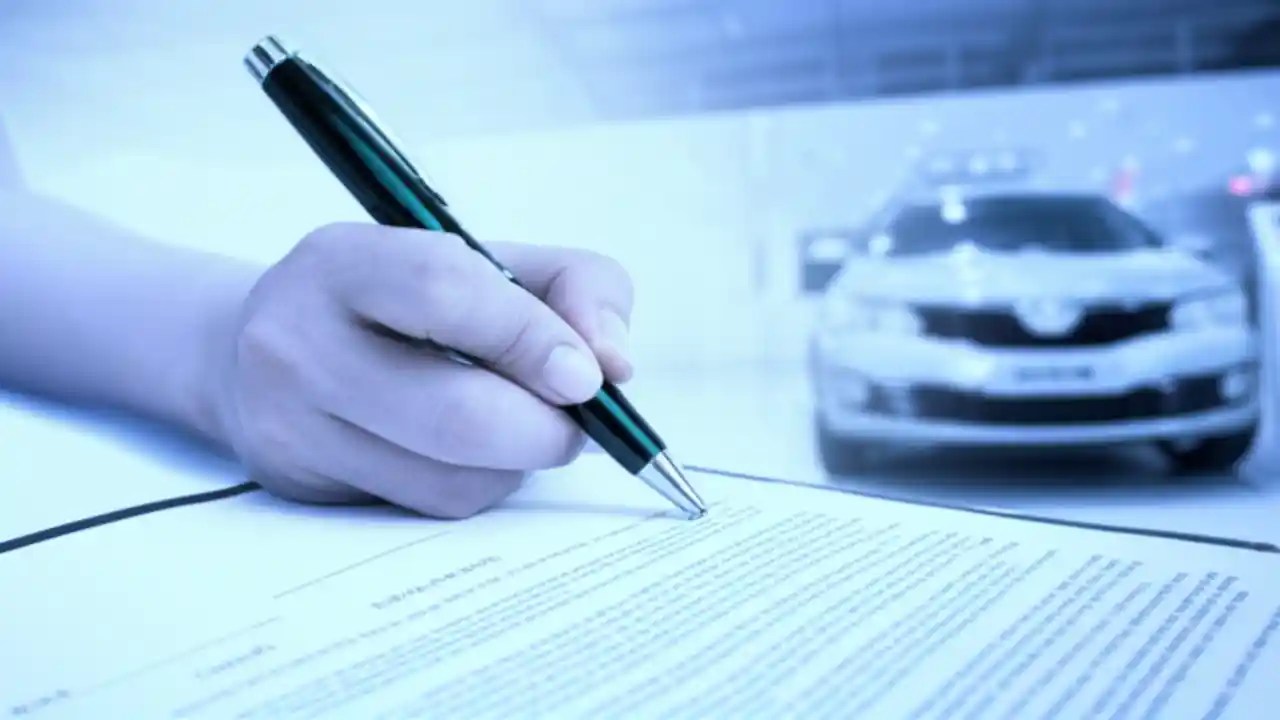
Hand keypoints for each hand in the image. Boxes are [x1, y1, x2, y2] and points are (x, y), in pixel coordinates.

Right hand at [210, 223, 633, 517]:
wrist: (250, 354)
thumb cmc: (395, 303)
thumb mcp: (480, 260)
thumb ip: (571, 286)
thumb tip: (614, 364)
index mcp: (343, 261)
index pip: (448, 294)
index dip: (535, 338)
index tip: (589, 375)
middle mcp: (297, 343)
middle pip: (456, 415)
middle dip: (547, 430)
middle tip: (579, 423)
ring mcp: (290, 425)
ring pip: (451, 481)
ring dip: (517, 465)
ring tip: (520, 427)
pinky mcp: (302, 487)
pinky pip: (426, 508)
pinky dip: (477, 486)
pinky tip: (468, 453)